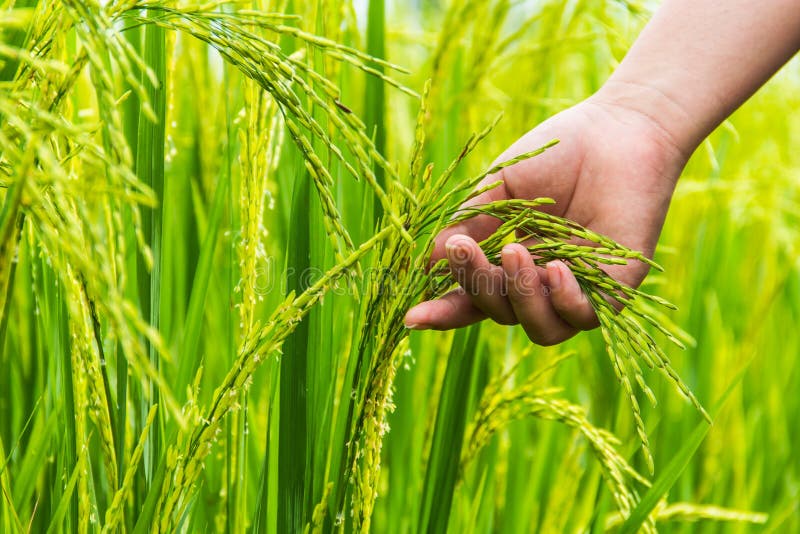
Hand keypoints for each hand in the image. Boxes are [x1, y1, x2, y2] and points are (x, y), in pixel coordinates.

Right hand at [404, 95, 689, 344]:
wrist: (618, 130)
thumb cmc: (557, 154)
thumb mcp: (498, 191)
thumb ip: (466, 226)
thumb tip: (425, 262)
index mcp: (511, 261)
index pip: (475, 299)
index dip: (445, 311)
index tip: (413, 316)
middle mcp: (542, 283)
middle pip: (501, 313)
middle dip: (478, 286)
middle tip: (466, 249)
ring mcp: (578, 290)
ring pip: (540, 328)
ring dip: (518, 296)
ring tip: (516, 252)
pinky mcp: (615, 289)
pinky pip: (584, 318)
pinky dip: (562, 301)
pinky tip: (554, 268)